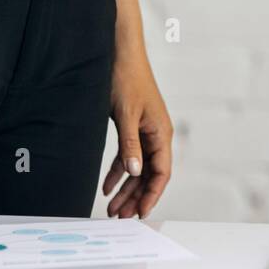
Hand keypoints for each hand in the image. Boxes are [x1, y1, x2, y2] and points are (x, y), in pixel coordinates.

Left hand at [103, 0, 172, 218]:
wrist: (120, 51)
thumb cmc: (126, 78)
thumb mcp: (126, 114)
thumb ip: (130, 145)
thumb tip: (135, 172)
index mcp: (161, 133)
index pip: (162, 172)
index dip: (152, 195)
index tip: (140, 213)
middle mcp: (157, 135)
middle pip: (149, 174)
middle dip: (135, 197)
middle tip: (120, 217)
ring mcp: (145, 131)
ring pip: (138, 168)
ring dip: (126, 188)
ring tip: (112, 208)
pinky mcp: (132, 126)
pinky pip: (128, 156)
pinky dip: (118, 172)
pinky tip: (106, 186)